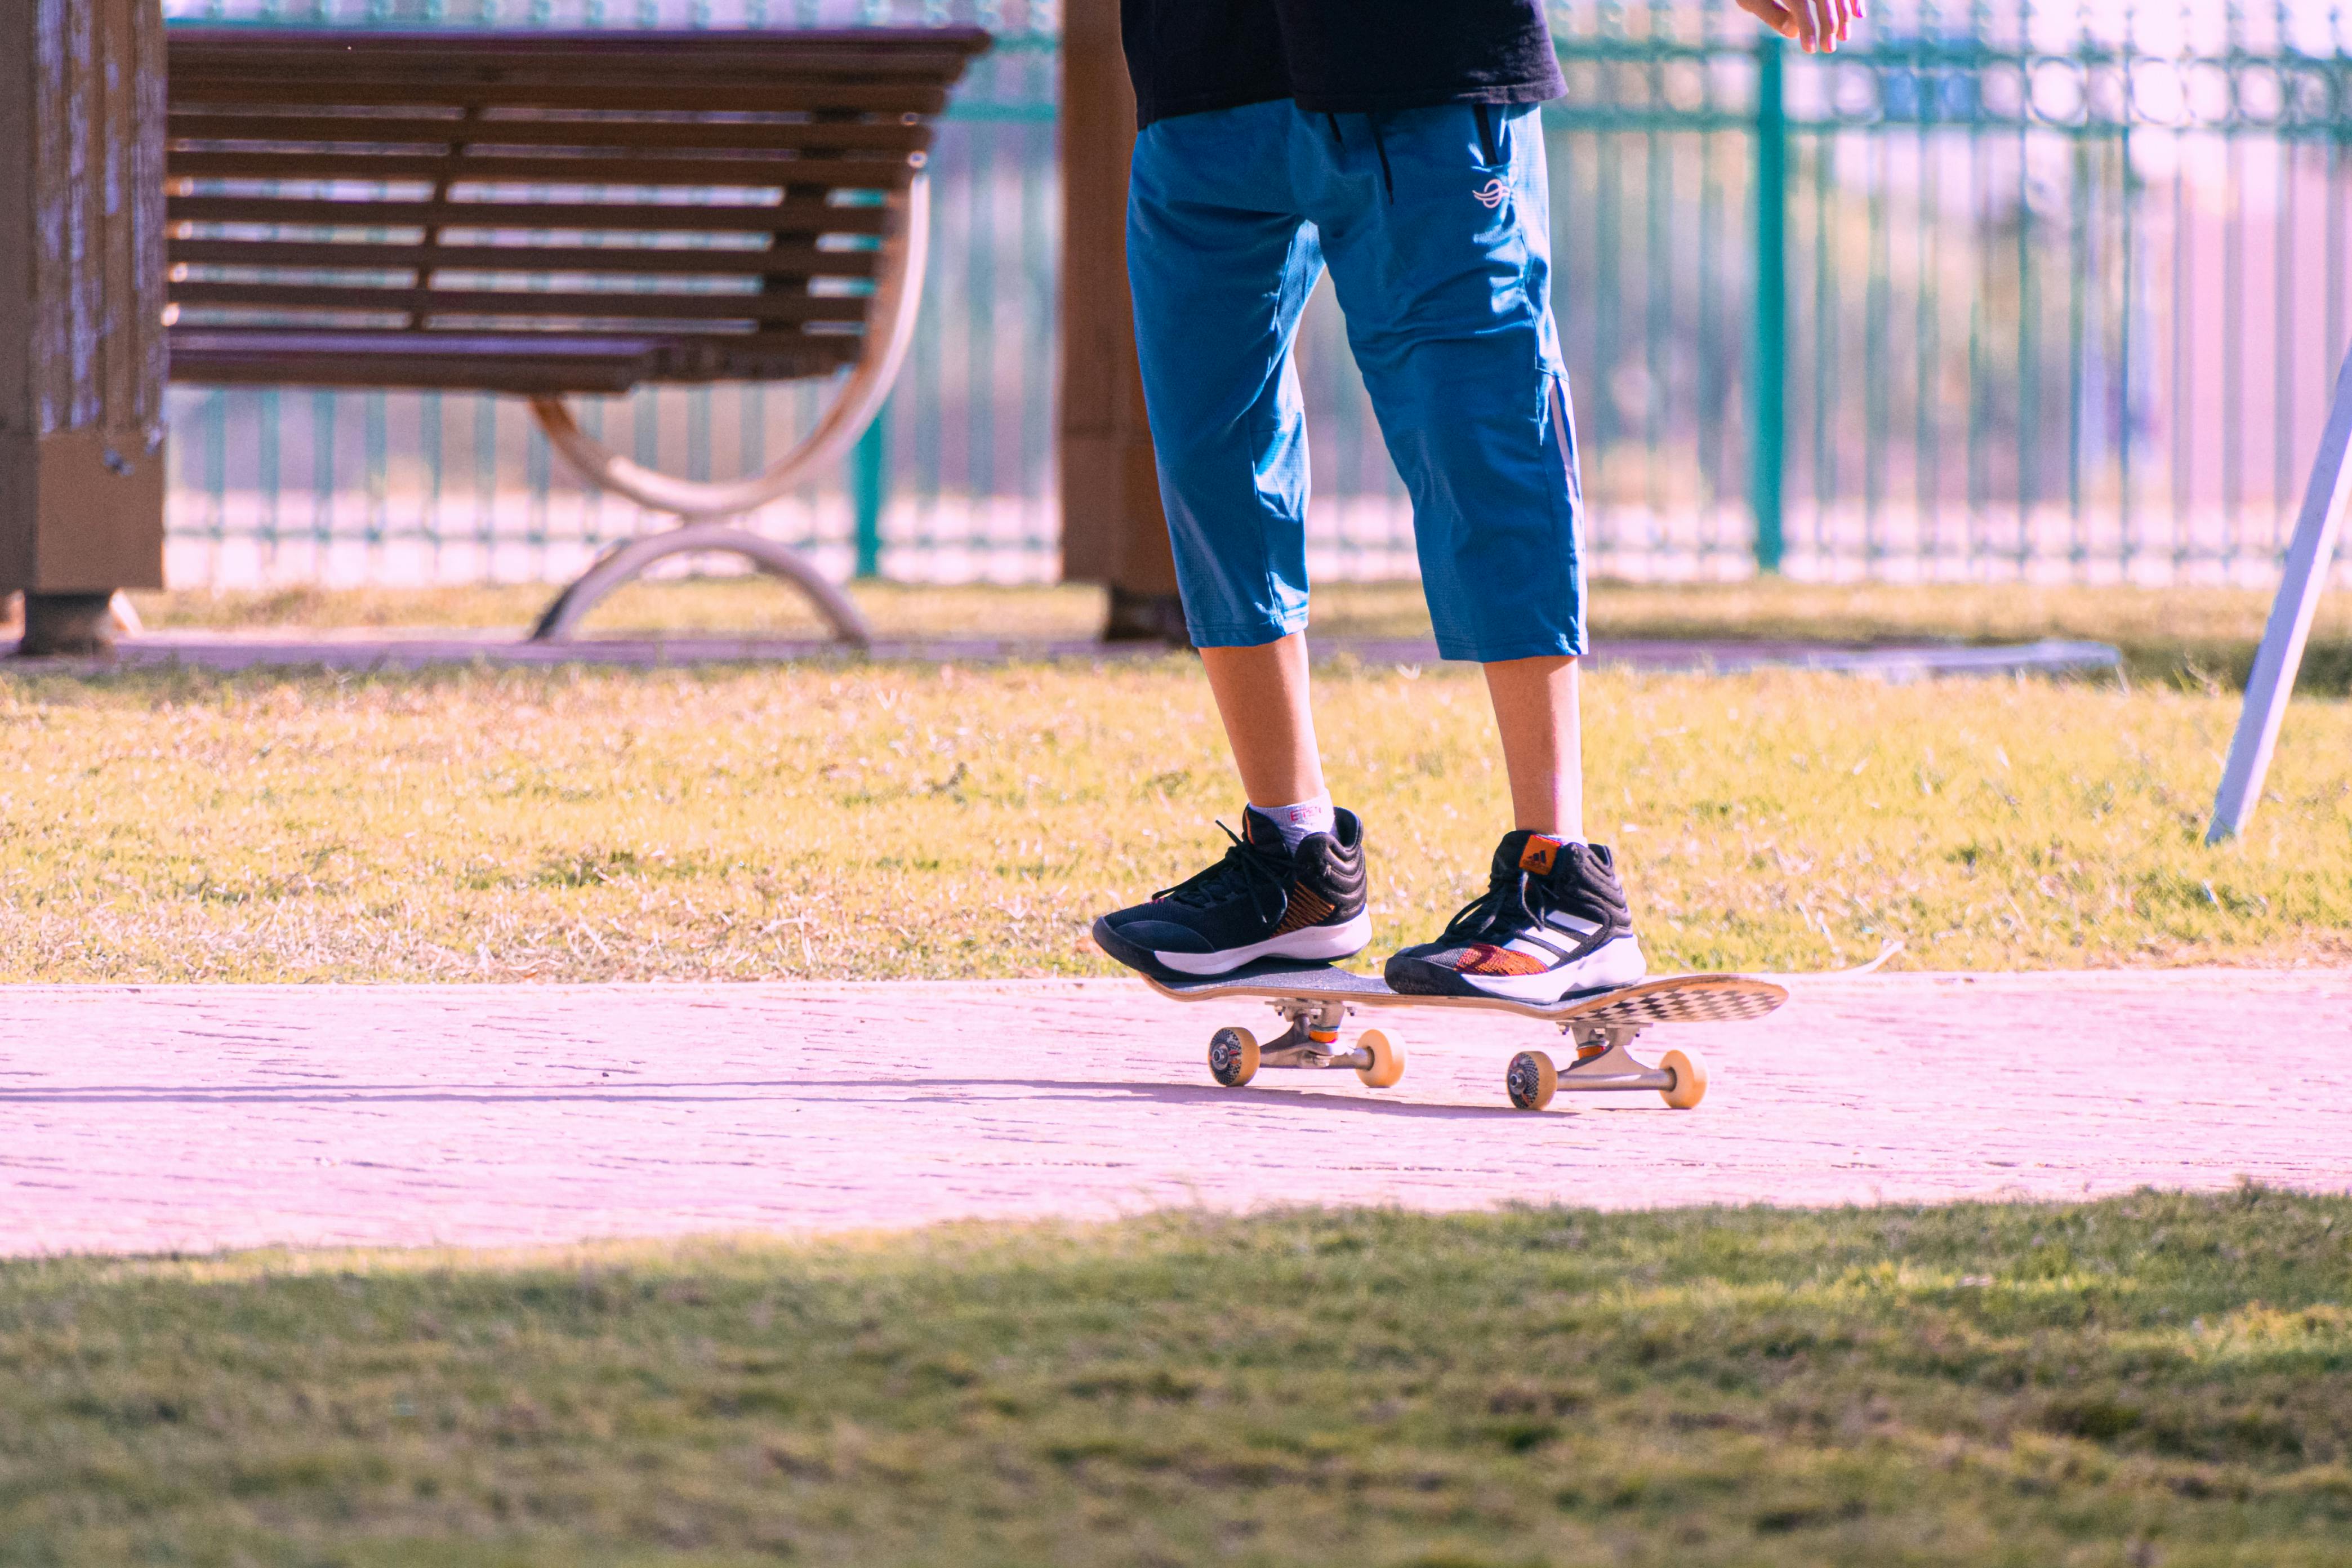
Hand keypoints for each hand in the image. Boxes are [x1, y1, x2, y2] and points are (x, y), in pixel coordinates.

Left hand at [1737, 0, 1861, 53]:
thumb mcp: (1751, 0)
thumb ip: (1771, 14)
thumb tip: (1793, 32)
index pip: (1800, 3)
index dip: (1807, 27)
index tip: (1810, 49)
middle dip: (1829, 24)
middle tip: (1829, 48)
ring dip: (1844, 14)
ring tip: (1844, 37)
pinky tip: (1858, 15)